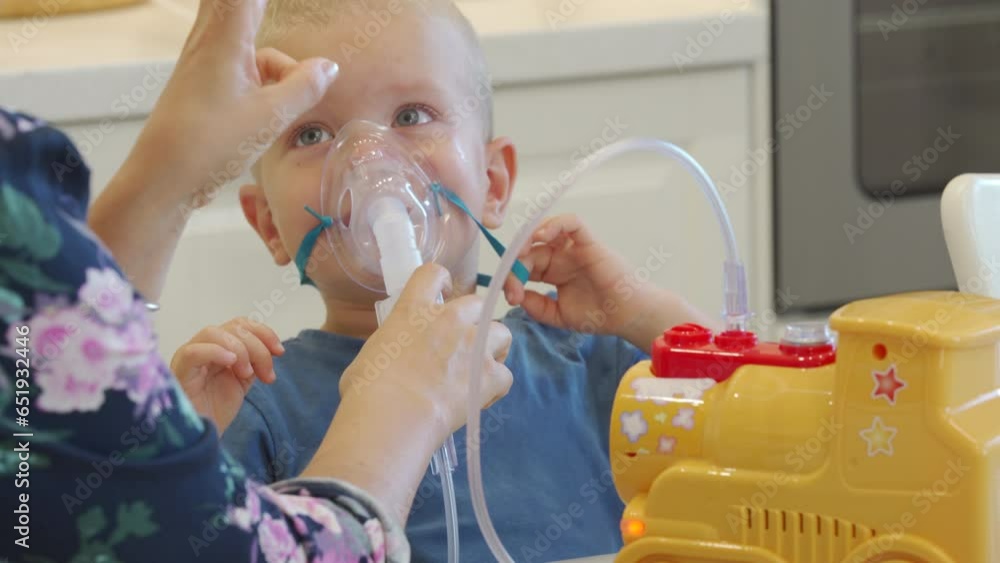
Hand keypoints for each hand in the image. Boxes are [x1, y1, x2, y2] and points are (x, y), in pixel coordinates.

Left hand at [137, 0, 338, 206]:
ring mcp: (203, 63)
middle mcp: (209, 42)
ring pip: (246, 40)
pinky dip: (264, 76)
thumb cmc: (210, 143)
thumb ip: (304, 86)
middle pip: (239, 5)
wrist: (163, 179)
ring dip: (273, 57)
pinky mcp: (202, 85)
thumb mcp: (270, 116)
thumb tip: (328, 66)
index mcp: (224, 38)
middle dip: (259, 10)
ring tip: (301, 86)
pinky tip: (280, 107)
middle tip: (283, 70)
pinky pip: (242, 65)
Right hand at [170, 317, 284, 434]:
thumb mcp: (242, 381)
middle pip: (232, 327)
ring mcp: (188, 357)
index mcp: (217, 347)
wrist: (200, 436)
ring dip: (239, 349)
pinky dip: (216, 351)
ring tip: (246, 374)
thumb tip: (272, 349)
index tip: (279, 352)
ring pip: (213, 332)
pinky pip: (194, 351)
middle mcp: (201, 347)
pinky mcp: (179, 372)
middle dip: (257, 347)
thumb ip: (254, 362)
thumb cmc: (216, 410)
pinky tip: (231, 363)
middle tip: (266, 375)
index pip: (240, 325)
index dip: (263, 332)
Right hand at [341, 263, 513, 441]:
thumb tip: (395, 358)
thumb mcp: (373, 352)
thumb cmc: (370, 389)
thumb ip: (392, 344)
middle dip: (474, 320)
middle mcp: (450, 319)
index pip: (433, 274)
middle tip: (463, 341)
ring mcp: (474, 346)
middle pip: (477, 304)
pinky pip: (505, 375)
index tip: (443, 294)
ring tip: (480, 367)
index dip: (441, 282)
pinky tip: (480, 398)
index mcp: (414, 309)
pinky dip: (496, 386)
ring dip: (493, 348)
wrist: (393, 416)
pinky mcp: (490, 375)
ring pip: (501, 333)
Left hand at [504, 214, 714, 351]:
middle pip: (530, 249)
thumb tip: (515, 294)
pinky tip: (541, 237)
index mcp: (552, 271)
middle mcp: (560, 256)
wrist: (625, 317)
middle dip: (516, 264)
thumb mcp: (557, 315)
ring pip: (547, 229)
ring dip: (529, 237)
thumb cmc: (597, 315)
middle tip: (512, 284)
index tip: (510, 296)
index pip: (525, 266)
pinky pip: (571, 223)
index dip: (512, 277)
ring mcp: (573, 248)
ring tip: (520, 253)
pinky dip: (554, 224)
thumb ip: (536, 306)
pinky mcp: (588, 242)